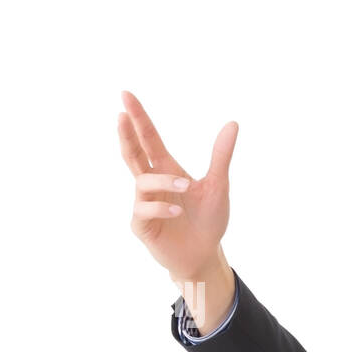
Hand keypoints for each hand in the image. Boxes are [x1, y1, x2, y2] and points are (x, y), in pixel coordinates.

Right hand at [118, 90, 237, 280]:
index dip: (139, 118)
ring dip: (164, 182)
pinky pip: (144, 210)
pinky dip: (161, 208)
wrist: (205, 254)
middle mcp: (152, 184)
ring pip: (142, 182)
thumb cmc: (208, 220)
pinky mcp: (142, 225)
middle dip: (127, 134)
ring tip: (186, 187)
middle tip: (121, 114)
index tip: (126, 95)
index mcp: (167, 169)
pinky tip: (177, 212)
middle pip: (133, 153)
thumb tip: (232, 123)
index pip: (149, 139)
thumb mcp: (218, 185)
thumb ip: (221, 155)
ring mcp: (144, 204)